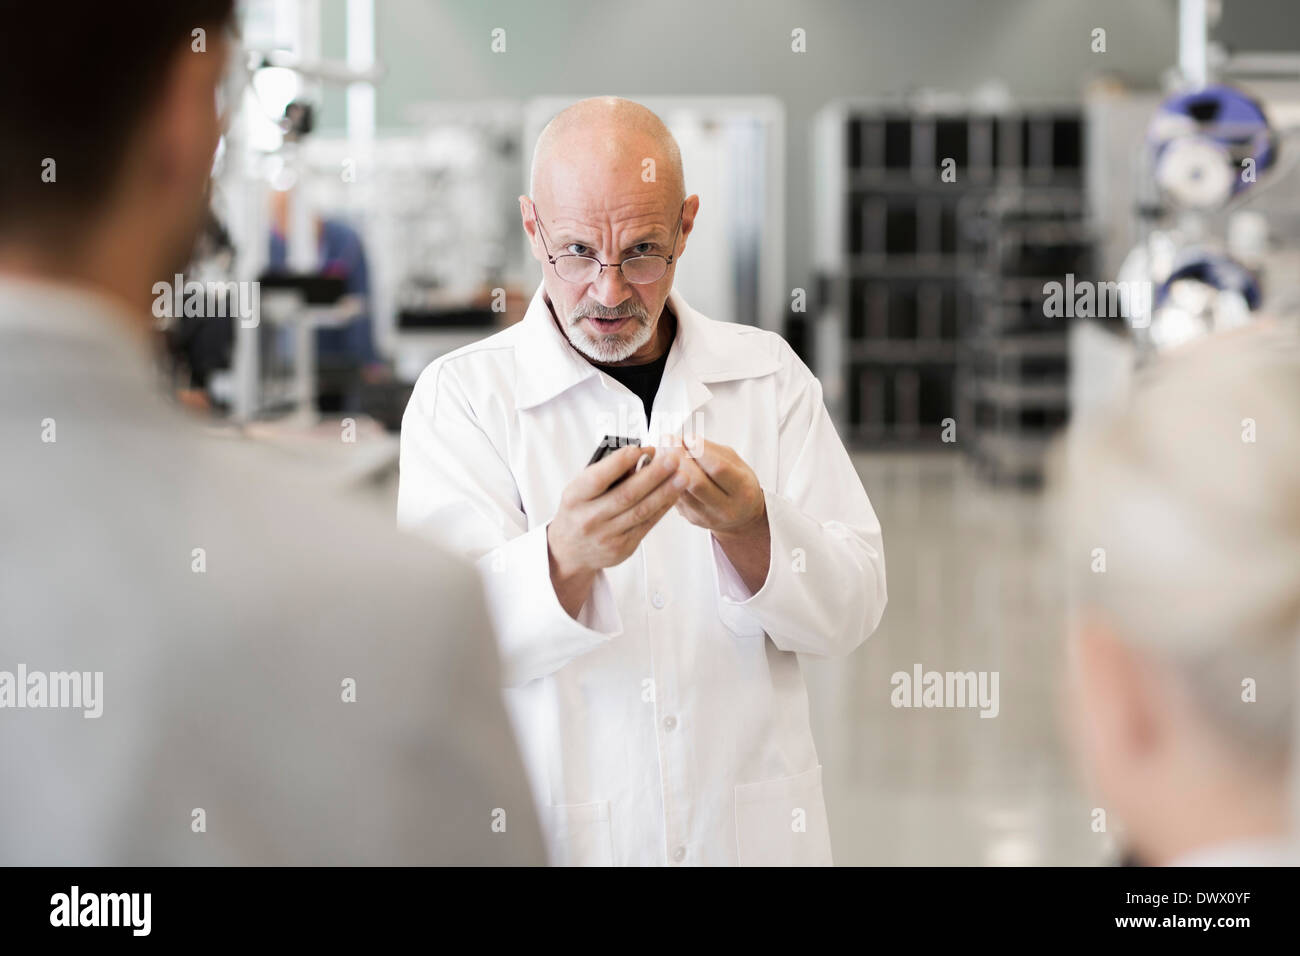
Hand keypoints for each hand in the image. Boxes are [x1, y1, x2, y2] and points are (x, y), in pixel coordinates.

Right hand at [547, 444, 685, 617]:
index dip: (618, 463)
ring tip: (682, 476)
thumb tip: (641, 457)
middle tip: (672, 460)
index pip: (597, 479)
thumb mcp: (581, 490)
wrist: (570, 551)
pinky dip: (662, 507)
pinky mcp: (623, 548)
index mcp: (575, 498)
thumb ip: (607, 474)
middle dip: (653, 476)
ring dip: (665, 492)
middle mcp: (589, 519)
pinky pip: (647, 524)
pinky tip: (674, 494)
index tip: (639, 449)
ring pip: (641, 511)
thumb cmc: (579, 511)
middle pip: (626, 495)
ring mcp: (606, 536)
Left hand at [668, 436, 764, 534]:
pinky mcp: (692, 518)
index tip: (687, 436)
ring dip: (668, 467)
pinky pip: (676, 497)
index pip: (718, 469)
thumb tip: (684, 439)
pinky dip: (666, 478)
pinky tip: (662, 463)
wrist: (741, 516)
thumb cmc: (739, 482)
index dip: (700, 451)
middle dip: (679, 457)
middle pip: (696, 482)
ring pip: (682, 491)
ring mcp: (707, 516)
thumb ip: (712, 450)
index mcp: (744, 490)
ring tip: (661, 448)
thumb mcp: (735, 462)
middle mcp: (726, 508)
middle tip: (668, 439)